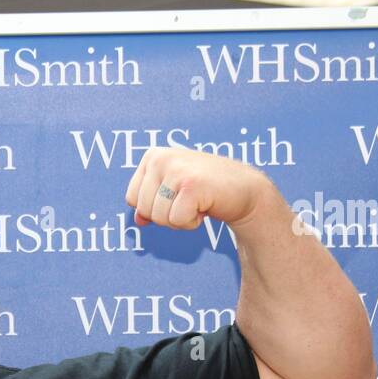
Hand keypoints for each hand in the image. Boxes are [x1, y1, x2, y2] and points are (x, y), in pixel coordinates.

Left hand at [124, 146, 273, 229]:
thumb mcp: (173, 192)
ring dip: (180, 220)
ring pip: (159, 218)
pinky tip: (205, 207)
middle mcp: (161, 158)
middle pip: (144, 210)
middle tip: (190, 201)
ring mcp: (176, 170)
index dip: (154, 207)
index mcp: (152, 156)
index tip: (176, 196)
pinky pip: (177, 221)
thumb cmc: (208, 189)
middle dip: (167, 215)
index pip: (132, 199)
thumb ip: (152, 203)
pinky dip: (191, 223)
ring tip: (198, 202)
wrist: (246, 189)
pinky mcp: (191, 185)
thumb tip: (138, 221)